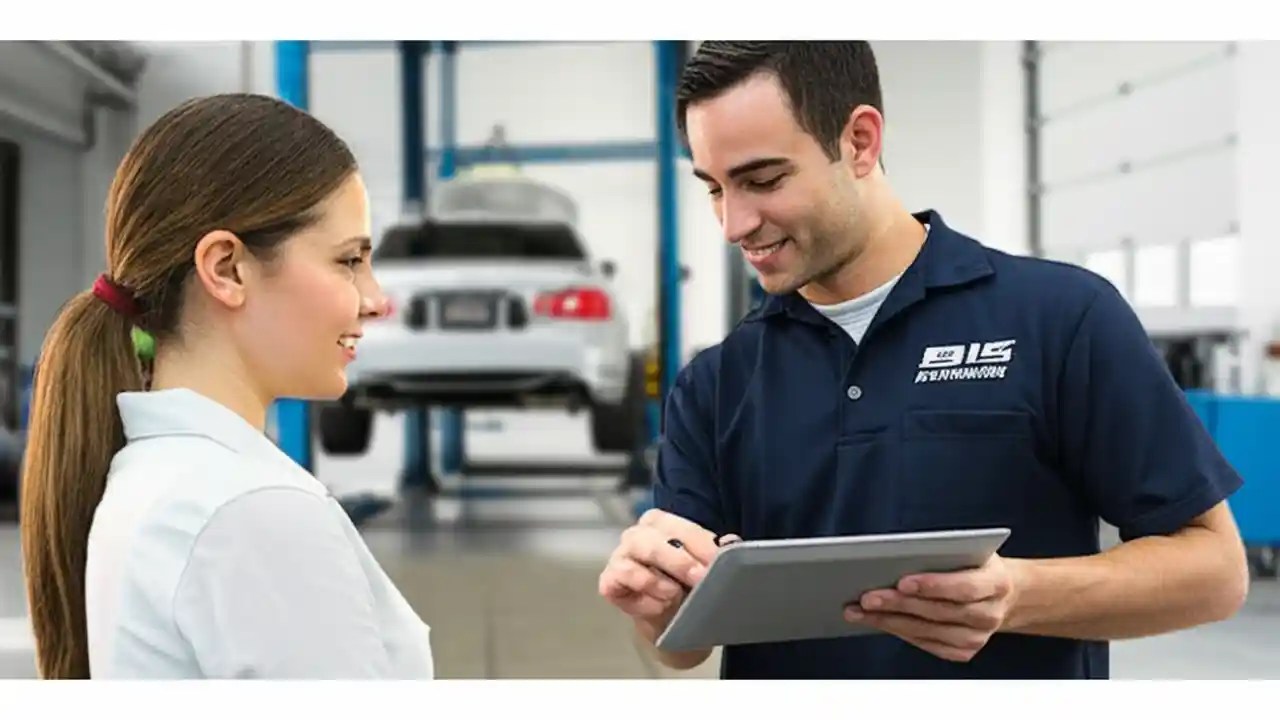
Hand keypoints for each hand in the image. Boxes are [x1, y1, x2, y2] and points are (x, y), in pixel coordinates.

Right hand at [598, 509, 729, 632]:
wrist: (671, 624)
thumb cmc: (686, 587)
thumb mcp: (704, 569)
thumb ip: (716, 552)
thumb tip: (730, 542)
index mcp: (661, 523)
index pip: (682, 528)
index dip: (702, 546)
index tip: (719, 563)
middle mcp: (637, 535)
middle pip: (654, 539)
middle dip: (680, 561)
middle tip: (699, 579)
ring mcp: (620, 557)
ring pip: (633, 559)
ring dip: (657, 580)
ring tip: (675, 595)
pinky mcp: (609, 582)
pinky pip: (622, 584)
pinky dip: (643, 598)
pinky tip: (659, 607)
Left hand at [845, 554, 1023, 662]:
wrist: (1006, 595)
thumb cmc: (979, 566)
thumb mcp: (971, 551)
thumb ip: (945, 554)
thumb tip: (898, 555)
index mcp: (996, 583)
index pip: (963, 588)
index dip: (932, 586)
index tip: (902, 582)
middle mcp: (988, 614)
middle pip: (938, 612)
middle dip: (899, 605)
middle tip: (868, 597)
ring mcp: (976, 637)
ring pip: (928, 631)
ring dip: (890, 621)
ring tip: (860, 611)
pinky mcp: (963, 651)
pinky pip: (927, 644)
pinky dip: (900, 632)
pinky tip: (879, 622)